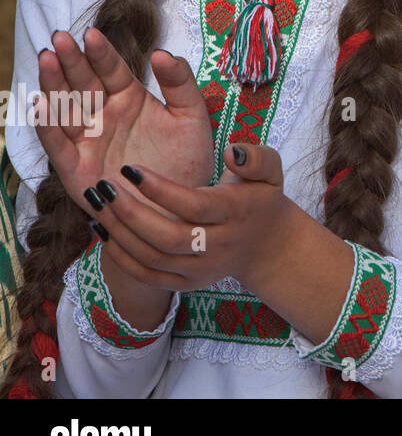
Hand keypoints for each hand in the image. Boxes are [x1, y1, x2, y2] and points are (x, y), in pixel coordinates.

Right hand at [34, 27, 213, 218]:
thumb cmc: (188, 160)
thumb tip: (161, 53)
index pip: (111, 70)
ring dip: (54, 85)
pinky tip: (42, 106)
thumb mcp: (191, 116)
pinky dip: (48, 128)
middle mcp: (104, 116)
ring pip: (65, 108)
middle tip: (60, 37)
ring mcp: (88, 141)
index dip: (101, 53)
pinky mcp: (77, 169)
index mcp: (129, 99)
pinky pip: (59, 146)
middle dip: (71, 60)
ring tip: (47, 60)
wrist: (182, 207)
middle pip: (83, 83)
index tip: (92, 34)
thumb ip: (180, 83)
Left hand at [86, 143, 294, 291]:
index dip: (160, 189)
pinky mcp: (185, 284)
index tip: (130, 169)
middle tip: (105, 187)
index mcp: (237, 213)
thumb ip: (255, 156)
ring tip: (97, 203)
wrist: (267, 245)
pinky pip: (146, 276)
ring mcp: (201, 269)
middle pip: (168, 237)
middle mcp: (219, 246)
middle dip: (130, 213)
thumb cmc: (260, 197)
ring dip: (119, 232)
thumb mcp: (270, 170)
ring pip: (152, 258)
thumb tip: (231, 151)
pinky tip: (101, 230)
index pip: (194, 205)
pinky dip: (119, 256)